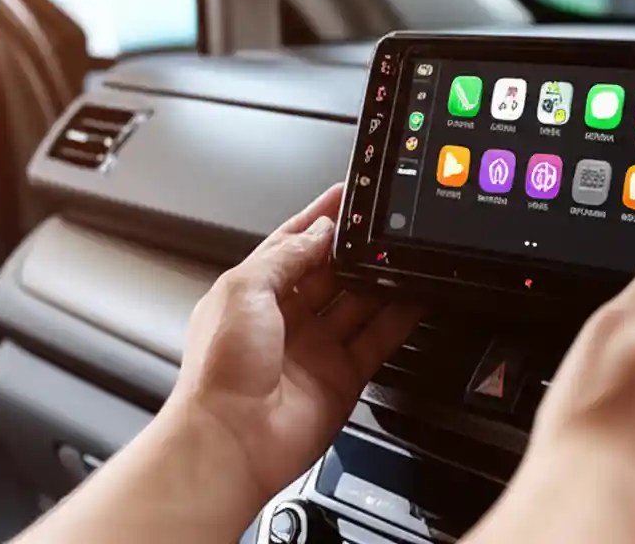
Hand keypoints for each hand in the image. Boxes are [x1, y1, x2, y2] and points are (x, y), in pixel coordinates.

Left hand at [15, 185, 420, 543]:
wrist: (232, 439)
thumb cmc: (219, 370)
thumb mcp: (244, 288)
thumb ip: (286, 255)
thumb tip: (318, 231)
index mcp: (251, 293)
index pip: (291, 244)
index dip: (318, 220)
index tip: (346, 196)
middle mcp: (283, 320)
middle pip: (328, 272)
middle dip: (354, 249)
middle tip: (383, 226)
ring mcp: (314, 349)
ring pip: (357, 304)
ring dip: (380, 281)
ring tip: (404, 256)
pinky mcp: (341, 377)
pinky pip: (377, 340)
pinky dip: (398, 319)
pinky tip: (415, 297)